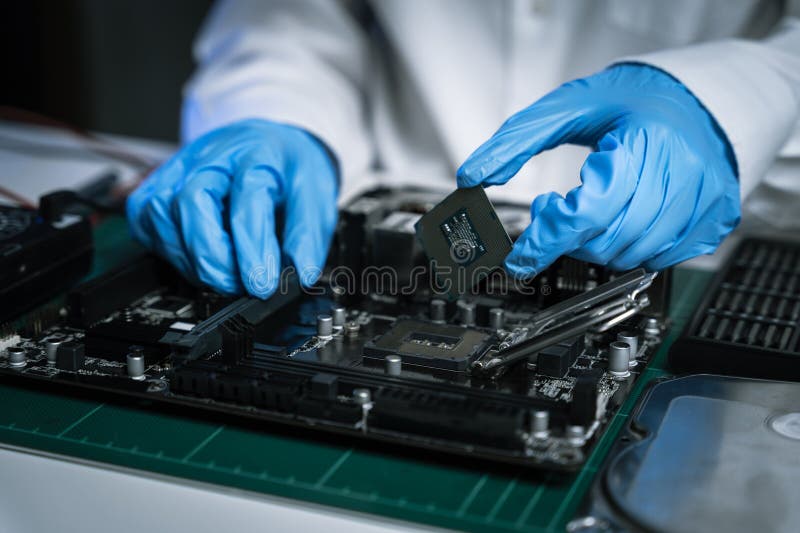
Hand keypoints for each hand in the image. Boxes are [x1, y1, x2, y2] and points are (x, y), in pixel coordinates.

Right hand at [126, 118, 337, 297]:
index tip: (263, 283)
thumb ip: (308, 235)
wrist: (269, 146)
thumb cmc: (288, 171)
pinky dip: (171, 250)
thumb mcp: (316, 197)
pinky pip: (147, 222)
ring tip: (224, 274)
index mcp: (258, 153)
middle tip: (239, 285)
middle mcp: (212, 156)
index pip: (248, 198)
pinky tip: (198, 258)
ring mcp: (179, 169)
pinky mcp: (157, 187)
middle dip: (213, 256)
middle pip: (192, 202)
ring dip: (192, 257)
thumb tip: (300, 274)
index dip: (254, 247)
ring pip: (163, 215)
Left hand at [457, 64, 739, 277]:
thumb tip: (474, 174)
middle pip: (609, 240)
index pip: (589, 212)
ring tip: (586, 213)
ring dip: (597, 247)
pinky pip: (664, 259)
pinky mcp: (713, 219)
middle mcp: (681, 175)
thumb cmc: (634, 101)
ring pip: (635, 257)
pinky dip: (631, 250)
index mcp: (645, 143)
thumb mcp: (569, 107)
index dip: (547, 240)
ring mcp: (703, 201)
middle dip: (567, 240)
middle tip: (552, 213)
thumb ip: (516, 141)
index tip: (519, 258)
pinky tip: (620, 222)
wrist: (695, 101)